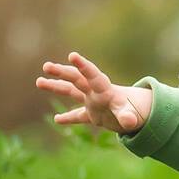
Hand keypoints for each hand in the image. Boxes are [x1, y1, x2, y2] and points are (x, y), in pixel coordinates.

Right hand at [35, 51, 151, 133]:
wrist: (139, 113)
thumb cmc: (134, 110)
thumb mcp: (130, 113)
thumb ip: (127, 115)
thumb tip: (129, 123)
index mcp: (104, 89)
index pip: (92, 75)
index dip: (83, 66)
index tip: (72, 55)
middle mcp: (95, 93)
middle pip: (76, 79)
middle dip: (62, 72)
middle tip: (46, 66)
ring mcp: (92, 102)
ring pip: (71, 92)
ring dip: (56, 87)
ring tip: (39, 81)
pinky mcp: (92, 115)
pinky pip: (77, 115)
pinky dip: (68, 118)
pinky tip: (57, 119)